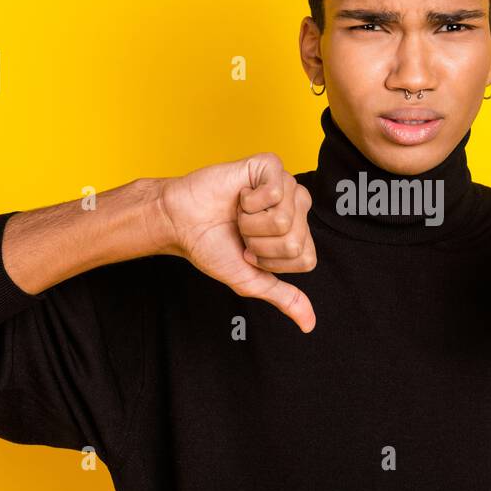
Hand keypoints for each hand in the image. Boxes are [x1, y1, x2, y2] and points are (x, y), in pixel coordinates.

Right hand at [156, 153, 316, 332]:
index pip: (306, 259)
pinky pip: (276, 191)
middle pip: (296, 241)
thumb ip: (283, 297)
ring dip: (252, 224)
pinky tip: (240, 196)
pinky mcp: (270, 165)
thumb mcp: (251, 280)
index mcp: (297, 233)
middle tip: (242, 232)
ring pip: (285, 220)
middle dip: (260, 244)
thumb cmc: (213, 246)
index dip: (272, 263)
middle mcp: (297, 207)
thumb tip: (309, 325)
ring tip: (239, 214)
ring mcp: (285, 184)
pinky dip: (249, 202)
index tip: (251, 252)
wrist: (180, 222)